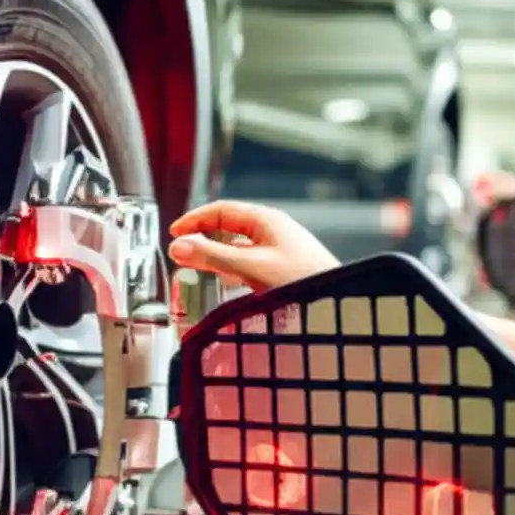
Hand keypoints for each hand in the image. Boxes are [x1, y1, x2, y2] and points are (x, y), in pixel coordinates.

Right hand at [167, 200, 339, 292]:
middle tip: (181, 253)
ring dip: (217, 256)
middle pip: (228, 228)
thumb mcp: (252, 266)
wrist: (340, 304)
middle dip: (203, 239)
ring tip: (198, 269)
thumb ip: (214, 257)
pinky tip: (227, 284)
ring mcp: (279, 251)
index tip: (174, 234)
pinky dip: (232, 270)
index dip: (194, 220)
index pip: (221, 210)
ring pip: (238, 247)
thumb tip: (179, 246)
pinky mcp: (283, 271)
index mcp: (267, 221)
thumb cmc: (305, 280)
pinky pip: (249, 264)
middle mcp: (273, 232)